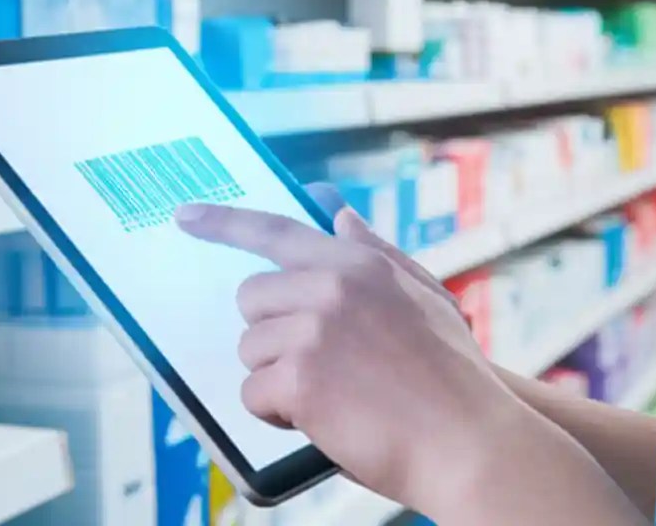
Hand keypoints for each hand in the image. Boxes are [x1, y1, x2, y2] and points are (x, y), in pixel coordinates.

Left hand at [175, 201, 523, 513]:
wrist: (470, 440)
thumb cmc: (453, 377)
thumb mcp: (425, 298)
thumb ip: (378, 255)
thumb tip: (341, 218)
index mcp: (358, 264)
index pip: (277, 230)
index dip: (224, 221)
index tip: (186, 215)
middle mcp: (331, 286)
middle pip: (252, 300)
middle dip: (272, 334)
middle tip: (317, 365)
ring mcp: (313, 329)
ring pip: (250, 350)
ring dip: (278, 379)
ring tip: (332, 397)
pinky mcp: (299, 376)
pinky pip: (254, 393)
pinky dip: (278, 415)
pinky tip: (323, 420)